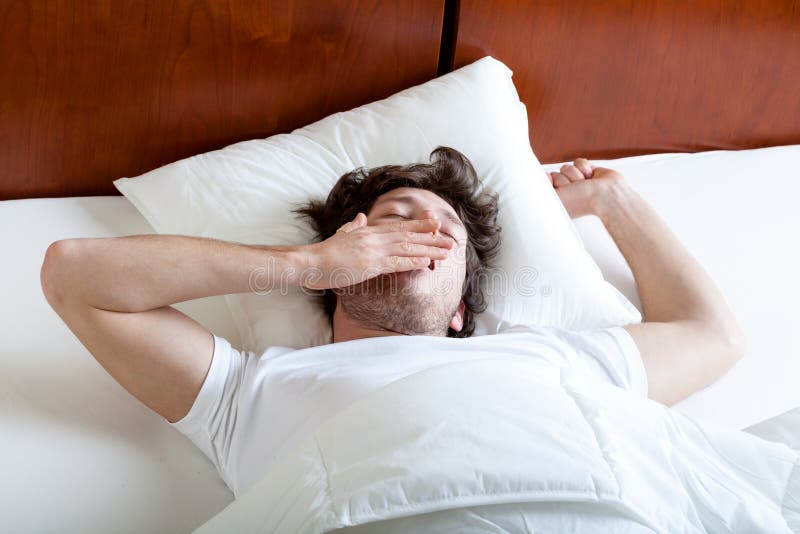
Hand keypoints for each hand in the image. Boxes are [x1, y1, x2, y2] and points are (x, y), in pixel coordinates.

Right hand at [300, 213, 453, 288]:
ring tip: (446, 252)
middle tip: (450, 238)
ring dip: (429, 249)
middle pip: (408, 235)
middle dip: (431, 237)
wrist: (309, 262)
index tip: (435, 223)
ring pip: (407, 248)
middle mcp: (374, 238)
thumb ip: (353, 227)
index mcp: (368, 231)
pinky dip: (413, 262)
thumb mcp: (340, 236)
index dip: (419, 225)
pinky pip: (396, 263)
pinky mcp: (370, 264)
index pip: (399, 227)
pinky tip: (427, 263)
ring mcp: (373, 250)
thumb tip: (360, 217)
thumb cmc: (322, 254)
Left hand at [546, 158, 624, 218]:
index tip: (562, 191)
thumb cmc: (581, 201)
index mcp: (557, 202)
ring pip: (565, 167)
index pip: (544, 185)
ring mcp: (576, 182)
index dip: (552, 184)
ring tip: (583, 184)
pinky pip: (578, 162)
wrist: (605, 194)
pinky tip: (590, 177)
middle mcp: (566, 192)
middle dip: (565, 180)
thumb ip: (542, 189)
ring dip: (575, 175)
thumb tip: (545, 175)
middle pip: (555, 174)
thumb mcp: (555, 199)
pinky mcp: (587, 173)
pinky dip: (584, 168)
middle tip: (574, 189)